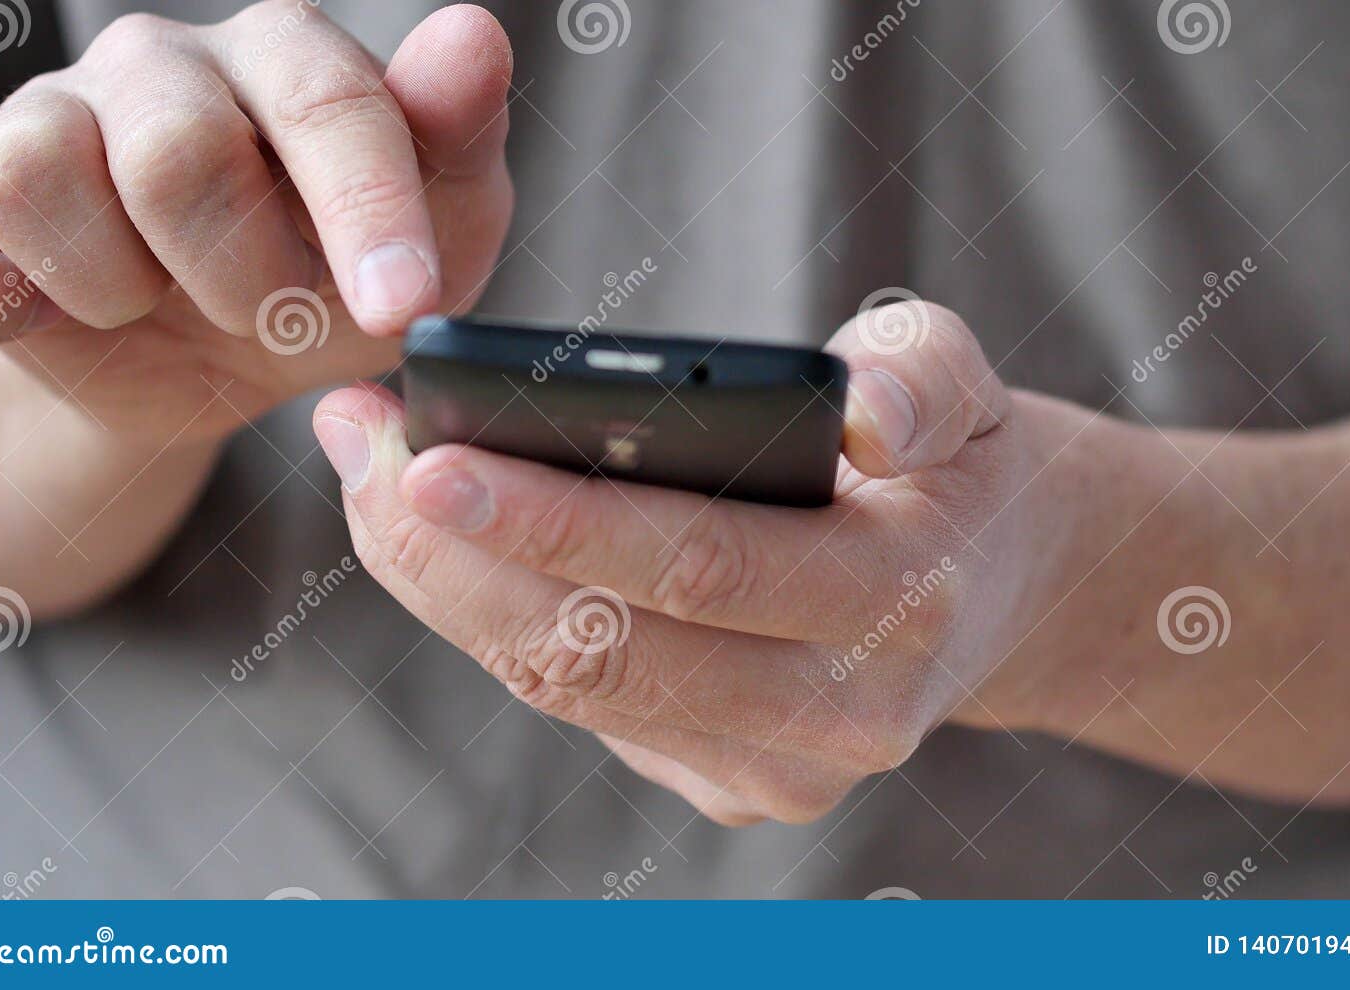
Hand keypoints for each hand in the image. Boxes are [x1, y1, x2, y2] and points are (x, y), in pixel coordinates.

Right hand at [0, 1, 512, 449]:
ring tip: (165, 302)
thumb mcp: (436, 235)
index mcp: (290, 60)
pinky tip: (13, 308)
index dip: (366, 212)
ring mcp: (57, 118)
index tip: (399, 306)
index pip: (327, 104)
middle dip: (242, 274)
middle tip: (269, 309)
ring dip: (124, 290)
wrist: (215, 359)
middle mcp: (166, 65)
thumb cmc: (338, 279)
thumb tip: (474, 38)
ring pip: (47, 176)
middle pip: (179, 153)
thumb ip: (456, 138)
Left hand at [314, 303, 1055, 824]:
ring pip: (569, 687)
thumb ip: (919, 376)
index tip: (426, 455)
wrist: (993, 582)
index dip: (555, 523)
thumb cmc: (952, 457)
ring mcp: (781, 769)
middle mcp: (840, 713)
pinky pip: (581, 704)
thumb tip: (861, 415)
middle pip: (599, 649)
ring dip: (445, 586)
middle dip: (451, 555)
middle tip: (355, 443)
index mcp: (899, 601)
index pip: (700, 568)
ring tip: (367, 471)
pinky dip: (492, 621)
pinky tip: (438, 541)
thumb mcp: (959, 377)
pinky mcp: (731, 783)